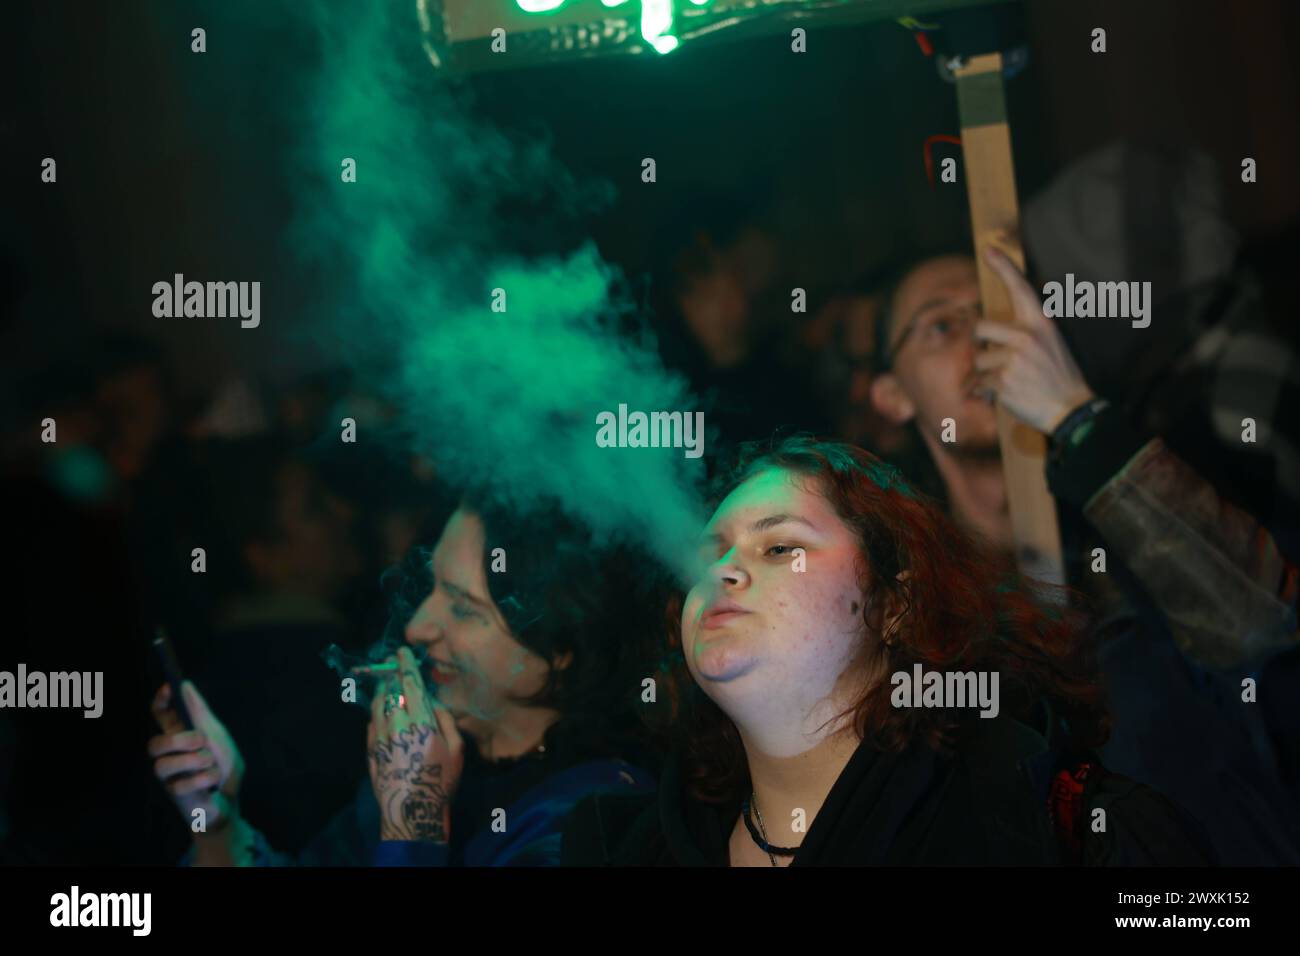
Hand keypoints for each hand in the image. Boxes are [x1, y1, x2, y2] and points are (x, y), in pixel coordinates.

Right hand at [148, 681, 244, 834]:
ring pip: (161, 766)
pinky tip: (213, 780)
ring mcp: (170, 777)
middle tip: (200, 740)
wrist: (232, 798)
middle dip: (176, 740)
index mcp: (179, 736)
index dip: (160, 701)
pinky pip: (181, 786)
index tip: (169, 687)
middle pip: (154, 744)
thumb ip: (200, 713)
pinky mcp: (176, 795)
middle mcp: (169, 755)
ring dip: (192, 761)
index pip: (160, 716)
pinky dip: (204, 779)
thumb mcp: (217, 735)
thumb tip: (185, 685)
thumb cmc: (223, 765)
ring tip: (210, 761)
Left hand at [368, 646, 463, 842]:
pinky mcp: (370, 751)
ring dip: (382, 692)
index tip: (401, 651)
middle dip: (391, 675)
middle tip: (391, 665)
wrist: (411, 813)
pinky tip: (382, 716)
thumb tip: (434, 705)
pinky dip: (377, 714)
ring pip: (377, 706)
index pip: (410, 684)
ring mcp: (379, 737)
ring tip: (386, 686)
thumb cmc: (440, 782)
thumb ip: (446, 722)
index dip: (405, 665)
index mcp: (420, 720)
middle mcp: (396, 724)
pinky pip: (371, 724)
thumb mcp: (456, 751)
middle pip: (390, 691)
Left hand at [972, 245, 1096, 433]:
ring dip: (988, 372)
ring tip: (1013, 380)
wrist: (1070, 409)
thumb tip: (993, 326)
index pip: (1021, 289)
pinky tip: (1010, 393)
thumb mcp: (1052, 343)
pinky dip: (988, 391)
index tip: (988, 250)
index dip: (1004, 268)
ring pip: (979, 359)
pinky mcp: (1003, 382)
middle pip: (980, 327)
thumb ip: (1027, 331)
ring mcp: (1014, 360)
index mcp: (1041, 324)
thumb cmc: (1058, 375)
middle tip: (997, 355)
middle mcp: (1027, 337)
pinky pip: (980, 383)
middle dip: (980, 342)